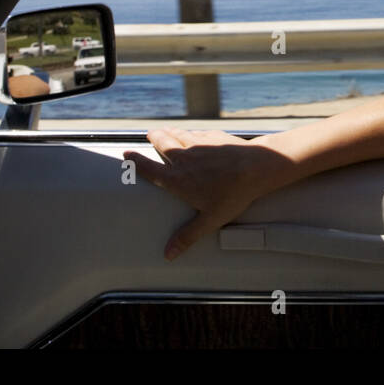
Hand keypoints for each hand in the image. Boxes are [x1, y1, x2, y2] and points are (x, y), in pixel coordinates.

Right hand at [124, 127, 276, 260]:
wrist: (256, 166)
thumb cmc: (233, 194)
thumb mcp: (210, 220)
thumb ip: (188, 236)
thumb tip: (169, 254)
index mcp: (177, 179)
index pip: (149, 169)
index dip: (135, 161)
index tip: (127, 154)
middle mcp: (183, 158)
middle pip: (162, 143)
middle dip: (154, 137)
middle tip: (150, 134)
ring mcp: (198, 144)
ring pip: (178, 134)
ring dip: (170, 132)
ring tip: (164, 130)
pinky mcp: (213, 136)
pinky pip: (197, 133)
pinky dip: (191, 133)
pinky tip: (194, 134)